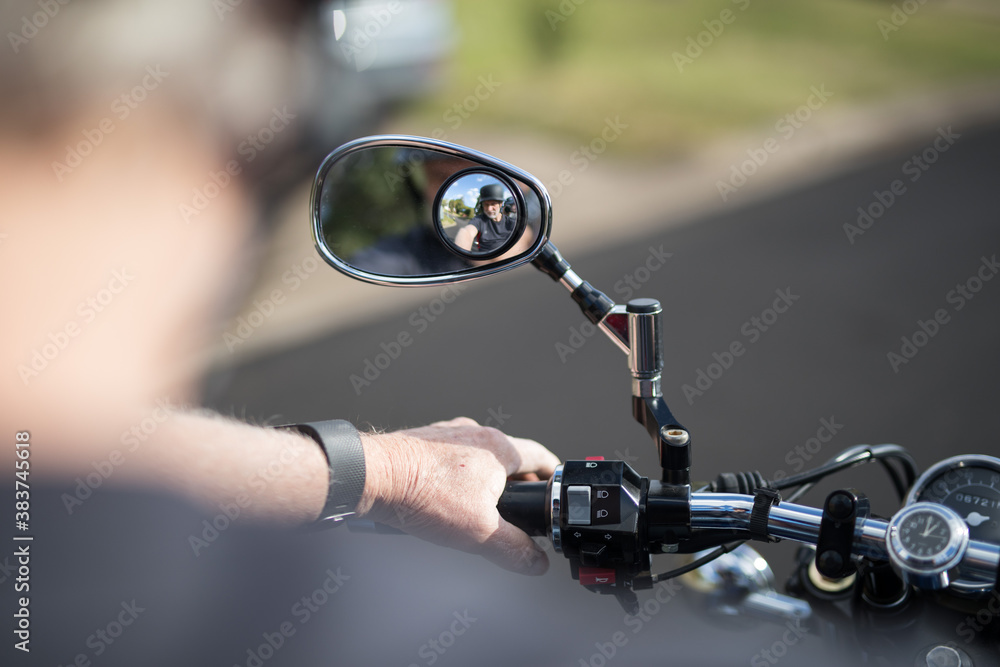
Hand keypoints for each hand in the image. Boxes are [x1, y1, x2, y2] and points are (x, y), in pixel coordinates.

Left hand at [356, 417, 559, 574]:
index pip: (540, 457)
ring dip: (482, 481)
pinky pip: (448, 460)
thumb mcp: (480, 532)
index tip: (554, 488)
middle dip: (515, 485)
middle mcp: (474, 434)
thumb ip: (514, 549)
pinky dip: (453, 478)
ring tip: (477, 510)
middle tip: (517, 511)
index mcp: (498, 448)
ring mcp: (446, 435)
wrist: (371, 476)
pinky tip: (442, 500)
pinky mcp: (421, 442)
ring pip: (477, 458)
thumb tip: (535, 562)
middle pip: (508, 459)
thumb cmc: (423, 493)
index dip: (551, 476)